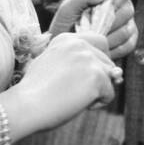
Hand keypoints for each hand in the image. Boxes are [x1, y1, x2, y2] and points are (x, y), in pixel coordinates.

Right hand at [5, 32, 121, 134]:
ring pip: (111, 78)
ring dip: (96, 92)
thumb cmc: (36, 93)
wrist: (25, 106)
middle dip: (97, 80)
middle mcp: (79, 44)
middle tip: (69, 90)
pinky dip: (97, 104)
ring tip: (71, 95)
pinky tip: (76, 103)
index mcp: (67, 38)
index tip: (79, 76)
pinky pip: (110, 94)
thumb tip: (118, 74)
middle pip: (108, 63)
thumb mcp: (55, 67)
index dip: (97, 62)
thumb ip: (84, 65)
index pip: (101, 44)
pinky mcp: (96, 76)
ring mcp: (89, 59)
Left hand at [49, 0, 139, 61]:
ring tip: (93, 39)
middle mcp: (121, 4)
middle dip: (108, 19)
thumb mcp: (67, 8)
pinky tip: (101, 48)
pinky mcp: (129, 40)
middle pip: (128, 7)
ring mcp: (127, 22)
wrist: (66, 48)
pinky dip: (113, 49)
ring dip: (108, 37)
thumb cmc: (65, 26)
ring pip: (127, 28)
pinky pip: (129, 44)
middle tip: (92, 26)